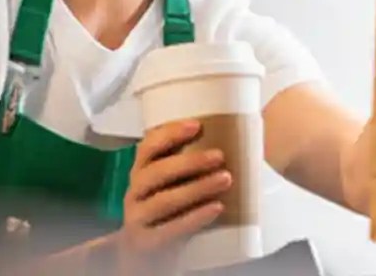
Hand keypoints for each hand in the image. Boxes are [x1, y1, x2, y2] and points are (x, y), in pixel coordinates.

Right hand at [117, 120, 230, 273]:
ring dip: (197, 188)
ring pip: (165, 200)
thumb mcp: (173, 182)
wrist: (148, 249)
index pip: (148, 146)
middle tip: (220, 156)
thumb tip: (240, 133)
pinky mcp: (146, 241)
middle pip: (157, 172)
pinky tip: (216, 208)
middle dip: (190, 162)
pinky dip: (195, 217)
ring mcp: (137, 217)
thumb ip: (192, 162)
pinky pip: (170, 229)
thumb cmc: (169, 205)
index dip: (170, 133)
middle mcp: (135, 191)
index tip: (197, 125)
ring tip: (226, 179)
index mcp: (142, 170)